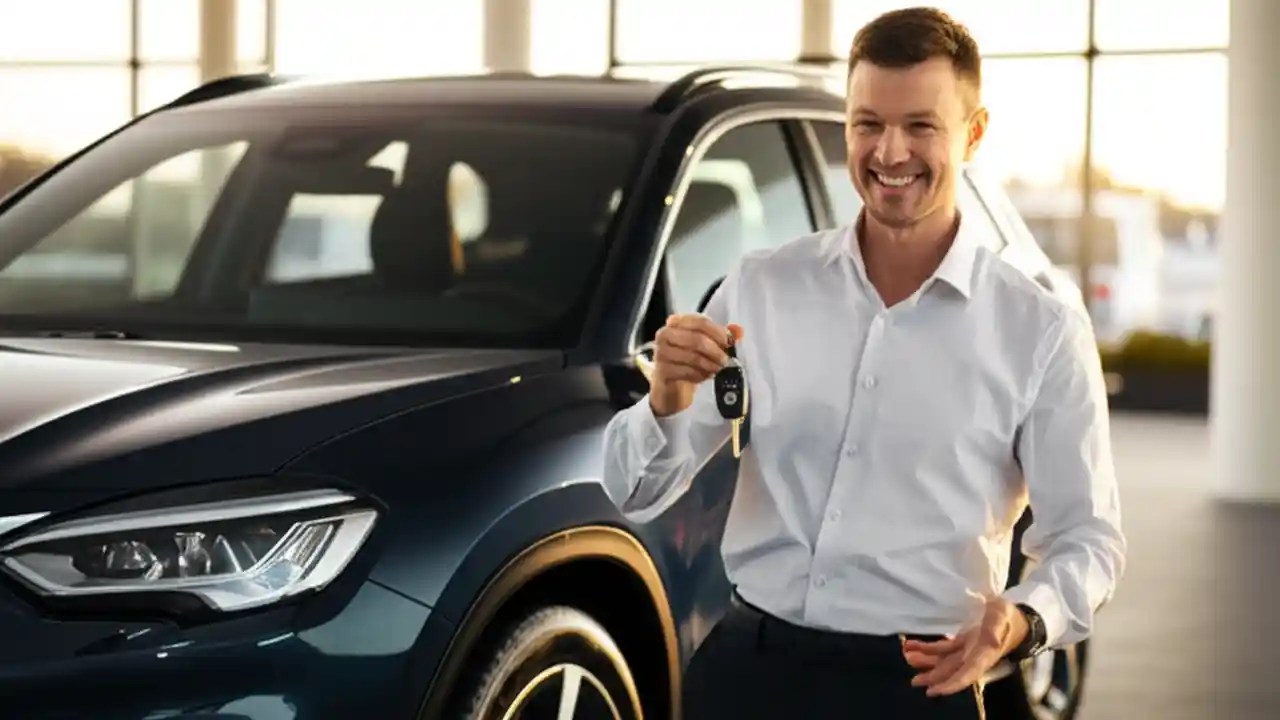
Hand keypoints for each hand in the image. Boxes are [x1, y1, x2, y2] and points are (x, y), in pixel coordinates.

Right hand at [649, 314, 742, 416]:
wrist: (670, 386)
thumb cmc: (687, 361)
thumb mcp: (706, 346)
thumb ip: (722, 337)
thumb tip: (738, 331)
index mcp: (676, 322)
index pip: (700, 321)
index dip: (718, 332)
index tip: (728, 343)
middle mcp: (665, 334)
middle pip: (696, 339)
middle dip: (715, 351)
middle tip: (725, 361)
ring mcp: (661, 352)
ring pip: (692, 357)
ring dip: (709, 365)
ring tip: (716, 370)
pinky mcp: (661, 370)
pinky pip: (686, 372)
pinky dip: (699, 375)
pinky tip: (704, 377)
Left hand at [902, 597, 1028, 696]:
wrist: (1016, 617)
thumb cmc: (1009, 615)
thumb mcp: (1002, 615)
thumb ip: (995, 627)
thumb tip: (991, 640)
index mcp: (984, 654)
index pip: (967, 674)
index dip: (951, 685)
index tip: (934, 691)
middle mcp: (974, 657)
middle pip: (951, 672)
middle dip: (932, 677)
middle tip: (913, 681)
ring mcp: (968, 652)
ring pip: (944, 662)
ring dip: (926, 662)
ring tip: (908, 657)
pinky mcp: (963, 644)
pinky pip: (943, 649)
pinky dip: (928, 648)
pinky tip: (913, 646)